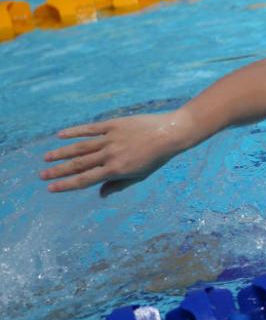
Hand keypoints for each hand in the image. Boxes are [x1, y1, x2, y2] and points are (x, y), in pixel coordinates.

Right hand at [40, 111, 190, 195]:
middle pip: (78, 164)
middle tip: (41, 175)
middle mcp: (110, 155)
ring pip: (80, 147)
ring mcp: (111, 139)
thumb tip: (100, 195)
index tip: (51, 188)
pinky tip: (60, 135)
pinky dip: (74, 131)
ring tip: (46, 157)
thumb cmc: (156, 158)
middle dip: (58, 171)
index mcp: (116, 170)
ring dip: (61, 153)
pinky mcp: (113, 124)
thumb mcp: (139, 176)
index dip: (66, 185)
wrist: (170, 133)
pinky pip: (90, 129)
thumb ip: (118, 185)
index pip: (85, 180)